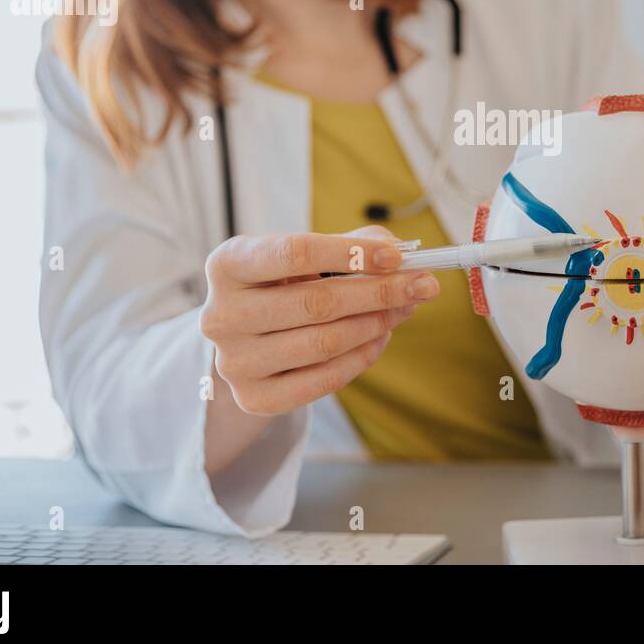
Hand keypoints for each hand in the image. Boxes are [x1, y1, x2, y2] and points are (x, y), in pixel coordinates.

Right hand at [200, 230, 439, 416]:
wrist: (246, 340)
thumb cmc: (283, 285)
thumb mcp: (305, 255)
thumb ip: (352, 245)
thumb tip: (400, 255)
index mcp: (227, 264)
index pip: (294, 253)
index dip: (351, 254)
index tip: (397, 256)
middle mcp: (220, 314)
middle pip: (316, 302)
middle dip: (380, 292)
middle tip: (422, 285)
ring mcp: (233, 362)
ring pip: (324, 343)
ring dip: (376, 324)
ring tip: (403, 308)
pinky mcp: (254, 398)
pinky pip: (324, 380)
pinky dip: (362, 357)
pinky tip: (380, 337)